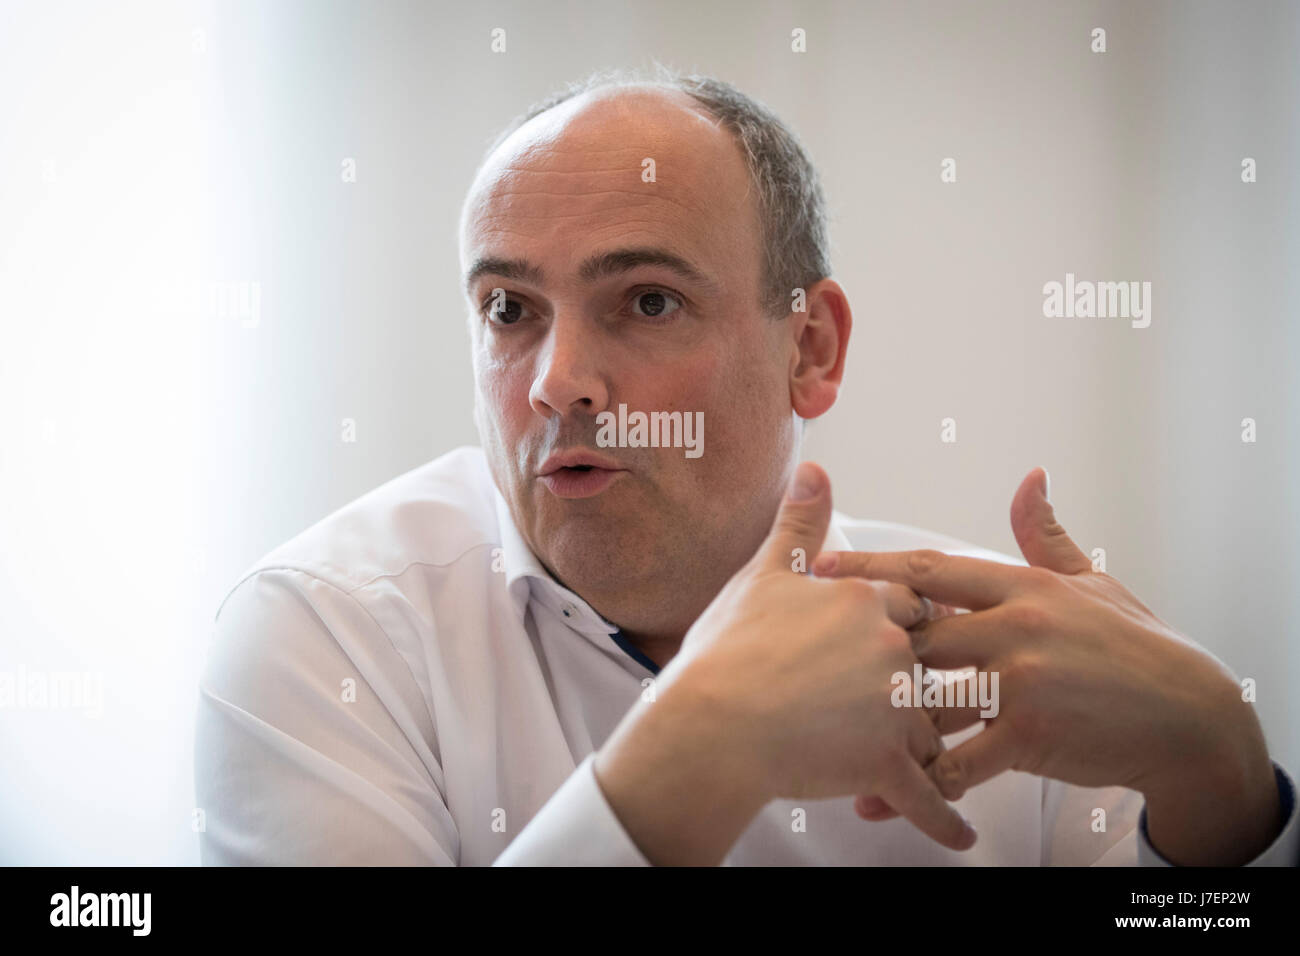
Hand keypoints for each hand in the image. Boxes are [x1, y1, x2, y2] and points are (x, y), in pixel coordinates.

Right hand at [657, 461, 976, 850]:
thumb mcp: (763, 574)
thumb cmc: (729, 651)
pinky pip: (929, 798)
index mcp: (865, 601)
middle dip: (934, 680)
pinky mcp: (885, 764)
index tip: (917, 627)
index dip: (910, 617)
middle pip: (933, 664)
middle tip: (940, 692)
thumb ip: (799, 523)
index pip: (911, 602)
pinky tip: (959, 836)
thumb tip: (815, 469)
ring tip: (957, 767)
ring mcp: (893, 709)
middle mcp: (891, 649)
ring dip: (944, 748)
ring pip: (936, 729)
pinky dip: (946, 821)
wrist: (711, 724)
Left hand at [813, 468, 1280, 863]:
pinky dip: (921, 780)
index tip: (820, 567)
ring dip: (880, 718)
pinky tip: (885, 793)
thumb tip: (1030, 478)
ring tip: (827, 732)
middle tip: (805, 652)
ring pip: (928, 696)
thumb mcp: (1089, 583)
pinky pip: (960, 759)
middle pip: (915, 631)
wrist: (1186, 714)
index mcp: (1021, 585)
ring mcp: (1022, 680)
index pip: (930, 569)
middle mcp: (1016, 624)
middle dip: (861, 645)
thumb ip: (1045, 535)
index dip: (871, 568)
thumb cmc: (1130, 645)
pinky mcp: (1031, 733)